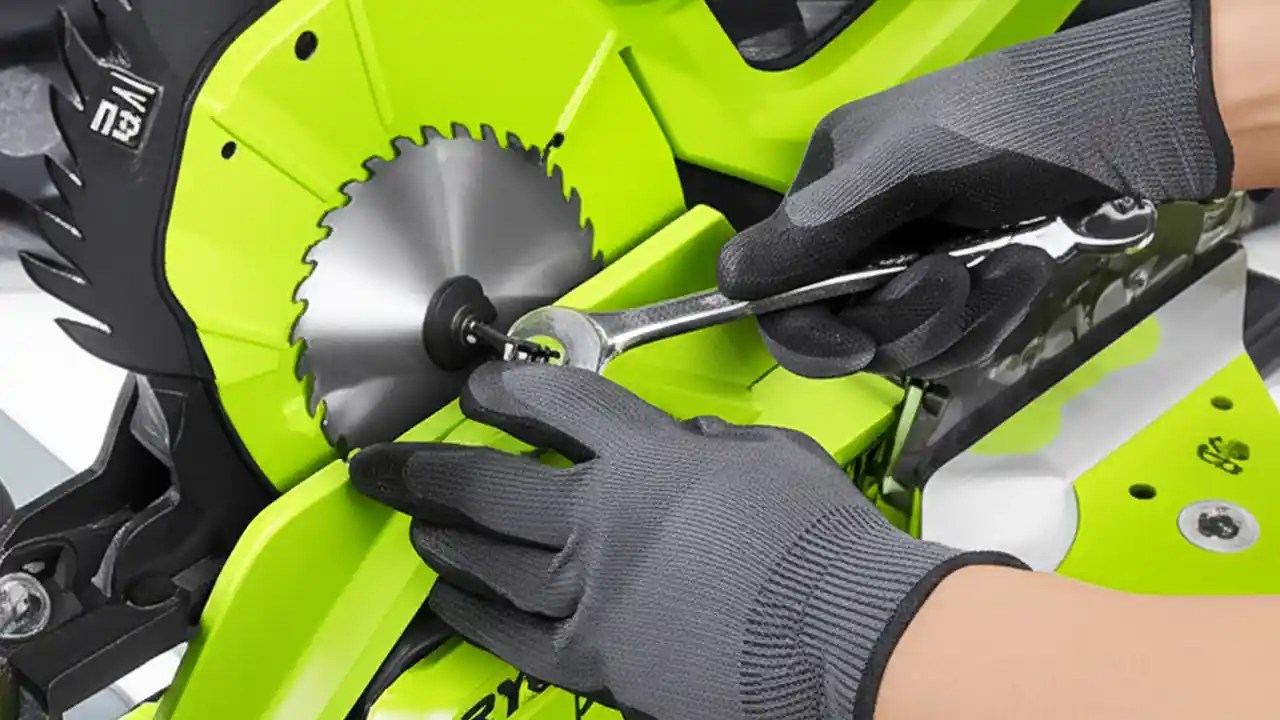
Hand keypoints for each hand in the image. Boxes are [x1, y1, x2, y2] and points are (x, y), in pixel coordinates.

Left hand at [350, 362, 1022, 719]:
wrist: (849, 638)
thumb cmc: (823, 548)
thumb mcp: (772, 459)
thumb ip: (712, 444)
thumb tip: (684, 444)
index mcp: (649, 459)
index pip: (555, 406)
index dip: (505, 392)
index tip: (478, 393)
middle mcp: (604, 520)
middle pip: (487, 486)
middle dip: (421, 470)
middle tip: (379, 466)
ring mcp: (593, 593)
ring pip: (486, 561)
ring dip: (441, 538)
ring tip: (416, 525)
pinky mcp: (598, 660)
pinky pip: (513, 637)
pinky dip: (472, 615)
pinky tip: (446, 598)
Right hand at [717, 0, 1232, 378]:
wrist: (1120, 124)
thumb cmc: (1006, 124)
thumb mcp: (903, 165)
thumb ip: (818, 227)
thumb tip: (729, 281)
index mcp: (826, 198)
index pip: (780, 294)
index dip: (808, 336)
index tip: (855, 350)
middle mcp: (861, 239)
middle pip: (847, 333)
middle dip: (903, 320)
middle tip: (950, 280)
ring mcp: (915, 269)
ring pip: (908, 348)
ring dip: (959, 319)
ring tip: (1004, 262)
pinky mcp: (966, 292)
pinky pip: (959, 344)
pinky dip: (994, 316)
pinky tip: (1022, 269)